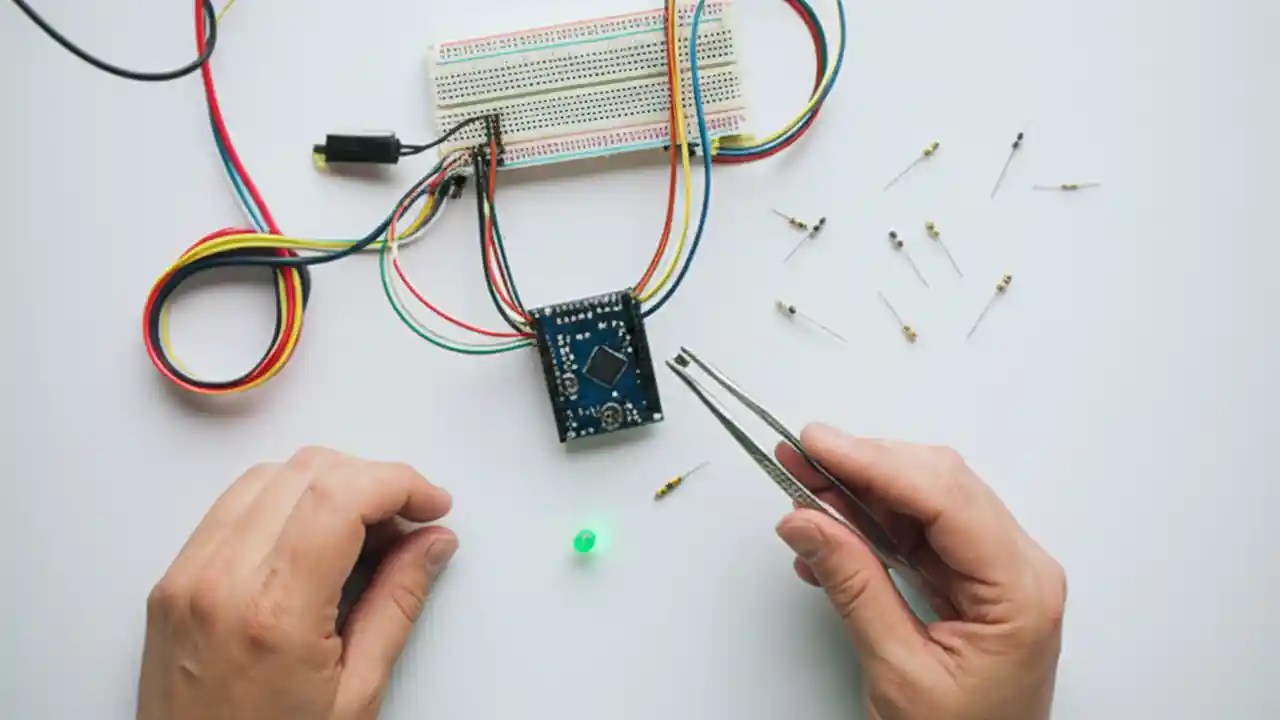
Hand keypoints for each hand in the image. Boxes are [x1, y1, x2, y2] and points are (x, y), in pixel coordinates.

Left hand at [137, 448, 456, 719]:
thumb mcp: (356, 694)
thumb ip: (398, 604)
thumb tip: (431, 542)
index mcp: (272, 615)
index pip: (340, 497)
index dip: (398, 483)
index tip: (431, 502)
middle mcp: (219, 583)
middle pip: (306, 473)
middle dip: (371, 480)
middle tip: (408, 519)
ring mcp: (186, 578)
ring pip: (267, 475)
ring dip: (327, 485)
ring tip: (364, 531)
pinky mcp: (171, 582)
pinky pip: (231, 506)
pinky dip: (283, 501)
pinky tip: (313, 538)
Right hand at [775, 425, 1065, 719]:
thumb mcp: (900, 673)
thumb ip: (854, 588)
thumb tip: (808, 522)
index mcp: (1019, 590)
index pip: (944, 497)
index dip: (874, 461)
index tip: (818, 443)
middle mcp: (1019, 570)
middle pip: (938, 486)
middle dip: (862, 467)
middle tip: (799, 457)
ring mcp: (998, 574)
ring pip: (925, 502)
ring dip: (861, 493)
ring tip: (804, 490)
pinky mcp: (973, 584)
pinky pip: (919, 534)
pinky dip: (870, 527)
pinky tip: (830, 535)